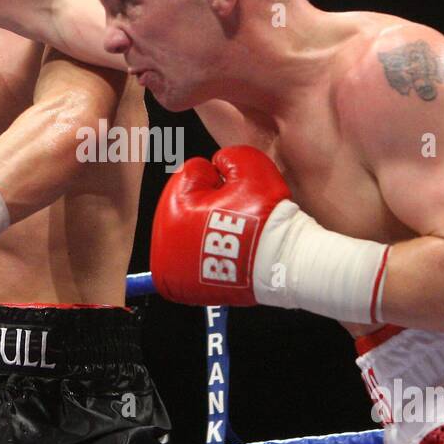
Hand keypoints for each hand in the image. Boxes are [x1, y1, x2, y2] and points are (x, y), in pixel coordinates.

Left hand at [151, 146, 389, 323]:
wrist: (281, 264)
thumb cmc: (266, 218)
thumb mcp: (251, 167)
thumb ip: (228, 156)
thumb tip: (217, 165)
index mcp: (173, 209)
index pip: (190, 175)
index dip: (217, 178)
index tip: (233, 192)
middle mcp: (163, 242)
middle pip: (183, 205)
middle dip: (205, 204)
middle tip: (234, 215)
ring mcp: (169, 268)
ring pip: (183, 232)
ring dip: (200, 229)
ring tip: (231, 236)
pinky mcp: (179, 287)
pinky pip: (186, 260)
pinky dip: (201, 255)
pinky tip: (224, 253)